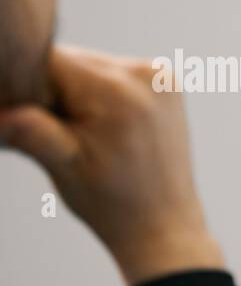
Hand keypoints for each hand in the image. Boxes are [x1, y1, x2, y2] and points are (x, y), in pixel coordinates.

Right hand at [0, 45, 223, 285]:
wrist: (164, 224)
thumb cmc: (111, 202)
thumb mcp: (63, 166)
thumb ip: (29, 130)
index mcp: (117, 92)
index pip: (48, 61)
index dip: (28, 88)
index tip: (29, 118)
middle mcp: (145, 74)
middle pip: (70, 61)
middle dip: (53, 90)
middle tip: (62, 134)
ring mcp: (161, 76)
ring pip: (91, 66)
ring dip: (76, 91)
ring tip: (87, 136)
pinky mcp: (167, 83)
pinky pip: (116, 75)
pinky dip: (101, 93)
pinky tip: (107, 128)